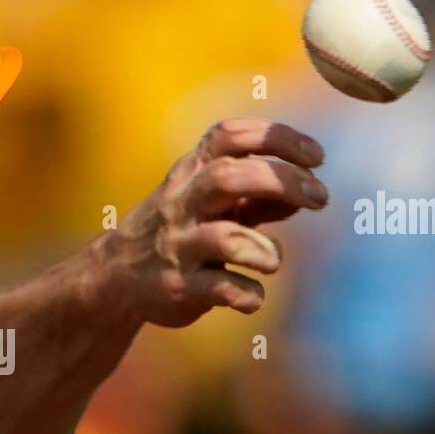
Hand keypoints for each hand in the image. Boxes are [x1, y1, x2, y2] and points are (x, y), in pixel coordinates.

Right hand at [108, 118, 326, 327]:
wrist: (114, 276)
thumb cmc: (179, 230)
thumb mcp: (210, 201)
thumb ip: (256, 194)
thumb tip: (306, 191)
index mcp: (190, 173)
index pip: (231, 136)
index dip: (278, 138)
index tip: (316, 157)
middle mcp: (181, 204)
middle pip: (230, 177)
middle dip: (282, 181)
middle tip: (320, 198)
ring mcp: (178, 246)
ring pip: (227, 239)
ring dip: (266, 251)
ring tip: (270, 260)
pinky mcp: (177, 288)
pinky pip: (222, 289)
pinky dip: (248, 294)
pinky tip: (252, 297)